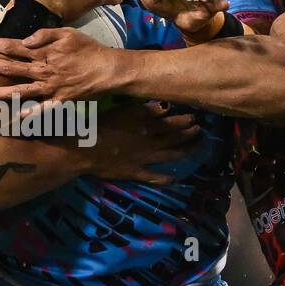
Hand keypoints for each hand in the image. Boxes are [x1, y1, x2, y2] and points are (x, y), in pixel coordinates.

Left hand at [0, 28, 129, 102]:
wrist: (107, 69)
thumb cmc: (89, 49)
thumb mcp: (68, 33)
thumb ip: (45, 34)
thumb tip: (25, 40)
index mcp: (45, 53)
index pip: (17, 48)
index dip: (2, 45)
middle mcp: (44, 71)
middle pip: (14, 69)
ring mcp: (50, 88)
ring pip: (21, 91)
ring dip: (2, 92)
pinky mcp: (58, 101)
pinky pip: (41, 109)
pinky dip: (28, 114)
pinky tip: (14, 118)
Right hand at [86, 100, 201, 184]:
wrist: (84, 149)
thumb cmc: (97, 125)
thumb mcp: (120, 110)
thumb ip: (142, 110)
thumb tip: (162, 107)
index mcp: (145, 122)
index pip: (170, 118)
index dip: (184, 117)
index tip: (193, 115)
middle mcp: (150, 139)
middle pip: (175, 135)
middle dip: (190, 132)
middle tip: (200, 129)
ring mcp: (145, 157)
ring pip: (172, 154)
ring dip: (186, 150)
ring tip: (197, 146)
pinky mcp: (137, 171)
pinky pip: (155, 176)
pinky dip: (166, 178)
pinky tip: (175, 178)